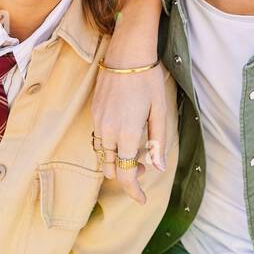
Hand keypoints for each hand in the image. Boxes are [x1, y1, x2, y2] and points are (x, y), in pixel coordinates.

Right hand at [91, 0, 169, 203]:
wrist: (127, 53)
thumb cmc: (147, 80)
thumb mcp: (159, 111)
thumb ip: (157, 141)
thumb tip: (158, 167)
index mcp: (126, 133)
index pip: (125, 173)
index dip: (133, 190)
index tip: (142, 199)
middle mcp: (108, 131)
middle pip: (110, 168)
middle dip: (125, 175)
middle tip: (143, 167)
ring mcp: (98, 121)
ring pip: (102, 155)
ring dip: (116, 161)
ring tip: (134, 151)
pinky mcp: (94, 112)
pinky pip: (99, 139)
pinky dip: (110, 146)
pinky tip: (125, 135)